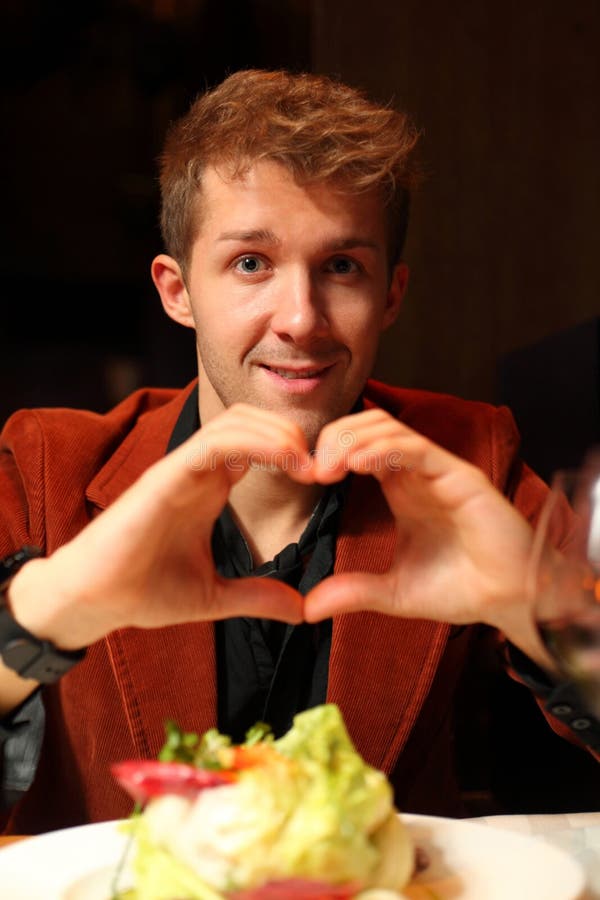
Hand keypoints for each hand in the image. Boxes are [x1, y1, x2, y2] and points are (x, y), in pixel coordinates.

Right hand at [10, 404, 310, 649]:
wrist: (94, 602)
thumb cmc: (143, 592)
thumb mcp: (214, 597)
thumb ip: (257, 597)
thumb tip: (301, 609)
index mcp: (209, 487)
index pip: (256, 442)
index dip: (293, 449)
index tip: (323, 478)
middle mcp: (197, 470)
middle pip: (251, 420)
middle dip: (292, 432)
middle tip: (322, 466)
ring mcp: (180, 469)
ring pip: (235, 421)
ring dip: (278, 432)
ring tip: (307, 462)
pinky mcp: (165, 476)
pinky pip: (213, 442)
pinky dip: (254, 442)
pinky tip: (285, 461)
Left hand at [303, 409, 550, 665]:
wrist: (509, 600)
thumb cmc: (462, 589)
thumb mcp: (394, 593)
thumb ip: (354, 592)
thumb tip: (308, 608)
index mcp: (401, 487)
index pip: (358, 445)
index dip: (328, 451)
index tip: (307, 478)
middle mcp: (417, 471)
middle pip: (368, 425)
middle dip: (334, 437)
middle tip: (314, 470)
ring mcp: (438, 470)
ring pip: (388, 427)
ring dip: (352, 439)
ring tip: (329, 468)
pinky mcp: (460, 476)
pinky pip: (417, 449)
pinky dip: (383, 449)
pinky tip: (357, 465)